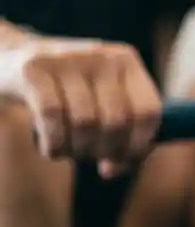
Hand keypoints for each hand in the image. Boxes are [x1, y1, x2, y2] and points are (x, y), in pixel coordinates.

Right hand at [0, 35, 162, 177]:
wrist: (14, 58)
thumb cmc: (67, 91)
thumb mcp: (101, 101)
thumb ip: (122, 135)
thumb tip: (113, 170)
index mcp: (127, 62)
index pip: (149, 111)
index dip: (138, 146)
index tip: (117, 161)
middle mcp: (102, 57)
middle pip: (117, 122)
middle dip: (104, 151)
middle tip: (88, 156)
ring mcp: (68, 59)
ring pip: (85, 122)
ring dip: (77, 151)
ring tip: (68, 151)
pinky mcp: (35, 68)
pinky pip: (52, 116)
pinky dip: (54, 143)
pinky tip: (51, 148)